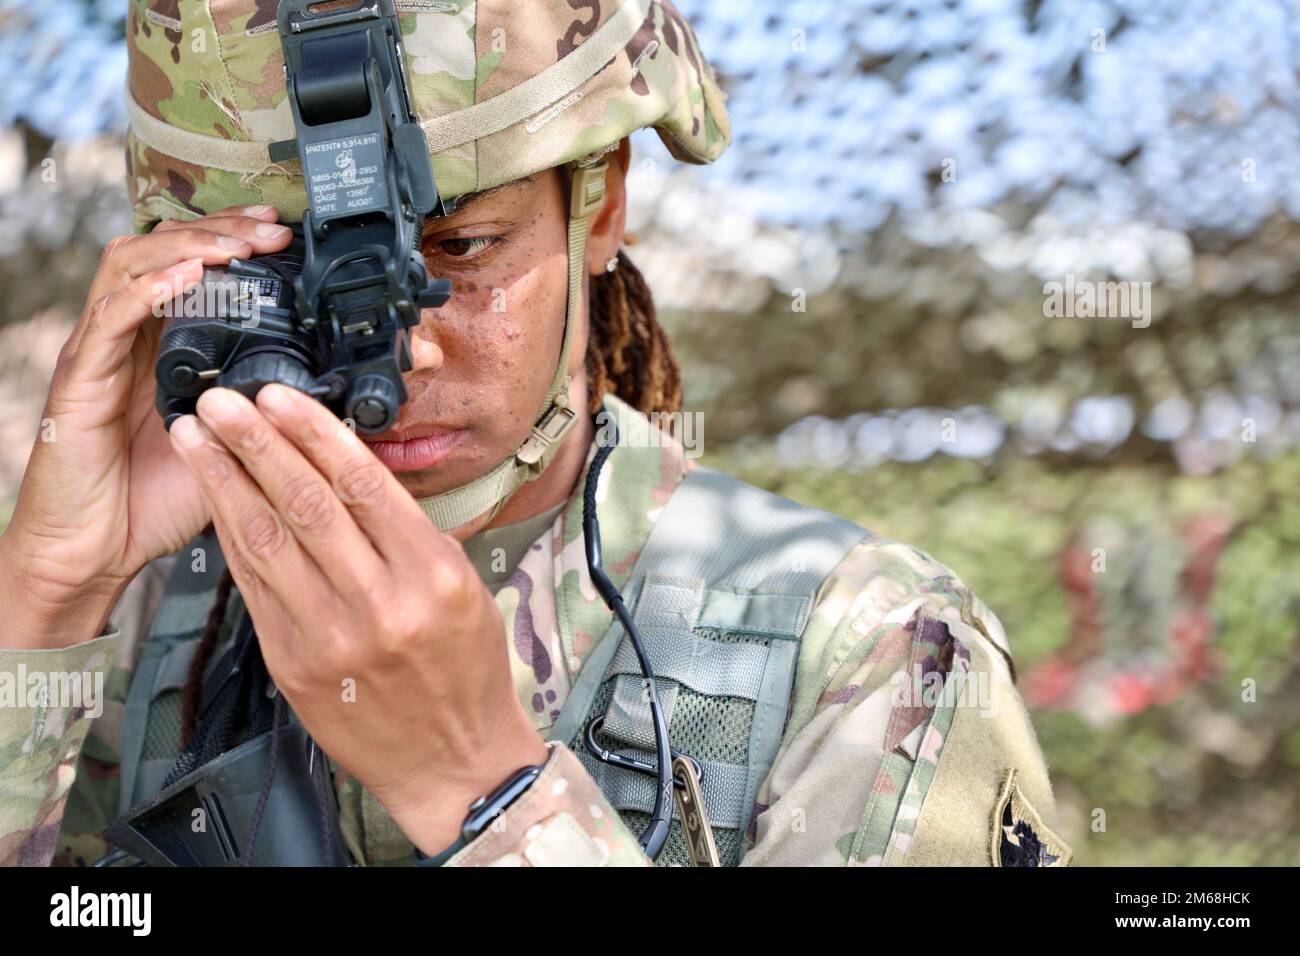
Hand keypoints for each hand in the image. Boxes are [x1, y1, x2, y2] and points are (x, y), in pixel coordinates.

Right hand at [0, 206, 293, 646]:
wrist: (98, 549)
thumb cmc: (161, 499)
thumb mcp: (238, 446)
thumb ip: (273, 413)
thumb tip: (340, 395)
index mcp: (169, 346)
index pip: (198, 267)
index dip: (238, 242)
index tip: (287, 236)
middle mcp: (133, 336)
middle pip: (166, 249)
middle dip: (221, 231)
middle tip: (271, 229)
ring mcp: (102, 350)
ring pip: (132, 265)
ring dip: (188, 247)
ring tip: (235, 245)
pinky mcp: (80, 376)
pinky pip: (109, 317)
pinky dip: (147, 289)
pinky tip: (184, 279)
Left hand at [167, 384, 547, 853]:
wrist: (452, 760)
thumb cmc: (466, 667)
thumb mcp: (463, 586)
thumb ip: (408, 533)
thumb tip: (349, 467)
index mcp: (433, 576)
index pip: (363, 486)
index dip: (313, 434)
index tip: (280, 397)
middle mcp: (381, 604)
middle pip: (306, 505)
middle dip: (256, 444)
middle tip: (221, 399)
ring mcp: (330, 639)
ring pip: (267, 542)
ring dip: (224, 482)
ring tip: (195, 436)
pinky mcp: (293, 666)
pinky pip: (254, 588)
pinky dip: (231, 538)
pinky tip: (214, 501)